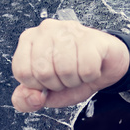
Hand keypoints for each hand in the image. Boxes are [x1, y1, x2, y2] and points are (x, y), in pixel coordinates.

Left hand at [11, 19, 129, 112]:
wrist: (107, 65)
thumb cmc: (75, 73)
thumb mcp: (47, 92)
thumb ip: (27, 100)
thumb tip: (33, 97)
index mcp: (29, 40)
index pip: (22, 71)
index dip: (38, 85)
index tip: (50, 79)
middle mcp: (47, 29)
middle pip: (43, 72)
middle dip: (58, 84)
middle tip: (67, 76)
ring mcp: (69, 30)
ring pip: (65, 70)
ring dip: (76, 80)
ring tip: (80, 71)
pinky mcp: (91, 37)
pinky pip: (87, 69)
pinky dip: (91, 76)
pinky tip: (92, 66)